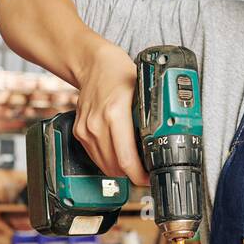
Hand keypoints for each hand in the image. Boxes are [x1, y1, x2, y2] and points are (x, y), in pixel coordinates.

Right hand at [72, 40, 147, 184]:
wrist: (93, 64)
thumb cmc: (119, 74)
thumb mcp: (143, 92)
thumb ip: (151, 116)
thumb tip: (163, 141)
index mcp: (115, 114)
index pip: (126, 159)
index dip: (140, 176)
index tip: (150, 179)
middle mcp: (97, 125)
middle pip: (116, 167)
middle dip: (133, 174)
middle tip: (147, 172)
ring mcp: (85, 130)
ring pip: (105, 166)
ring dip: (121, 170)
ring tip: (135, 164)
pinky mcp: (79, 132)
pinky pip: (95, 157)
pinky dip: (109, 160)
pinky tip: (119, 154)